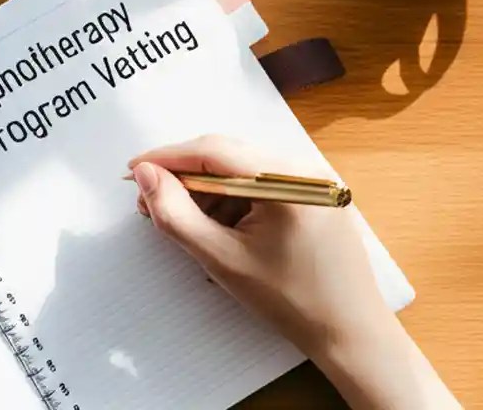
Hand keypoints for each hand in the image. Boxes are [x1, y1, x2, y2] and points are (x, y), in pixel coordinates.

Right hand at [127, 135, 390, 354]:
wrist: (350, 332)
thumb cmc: (289, 301)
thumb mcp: (221, 259)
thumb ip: (175, 214)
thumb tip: (144, 175)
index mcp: (286, 179)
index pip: (212, 150)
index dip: (167, 157)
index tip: (133, 171)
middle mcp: (305, 167)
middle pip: (227, 154)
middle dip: (185, 175)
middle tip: (151, 201)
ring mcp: (315, 178)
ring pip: (242, 167)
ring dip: (208, 189)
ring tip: (186, 222)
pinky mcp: (316, 192)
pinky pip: (263, 181)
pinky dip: (234, 198)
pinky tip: (219, 227)